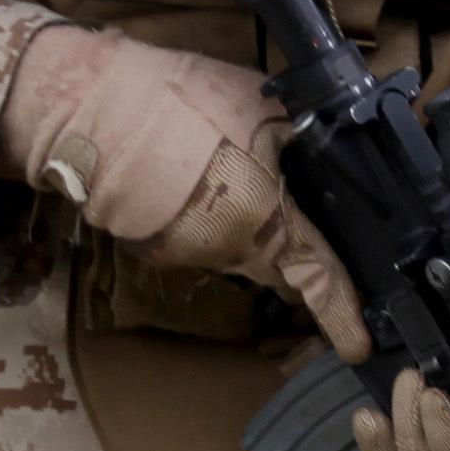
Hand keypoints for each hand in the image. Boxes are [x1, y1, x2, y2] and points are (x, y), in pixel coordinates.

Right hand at [0, 25, 366, 354]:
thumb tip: (324, 148)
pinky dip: (209, 216)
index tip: (359, 346)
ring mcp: (187, 253)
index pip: (320, 280)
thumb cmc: (182, 104)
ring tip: (237, 171)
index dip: (343, 315)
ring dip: (249, 226)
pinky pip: (199, 238)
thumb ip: (302, 138)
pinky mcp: (154, 245)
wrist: (90, 111)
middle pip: (281, 269)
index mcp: (269, 223)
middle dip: (299, 260)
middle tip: (308, 227)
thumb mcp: (266, 105)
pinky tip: (200, 175)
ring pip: (238, 251)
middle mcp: (230, 250)